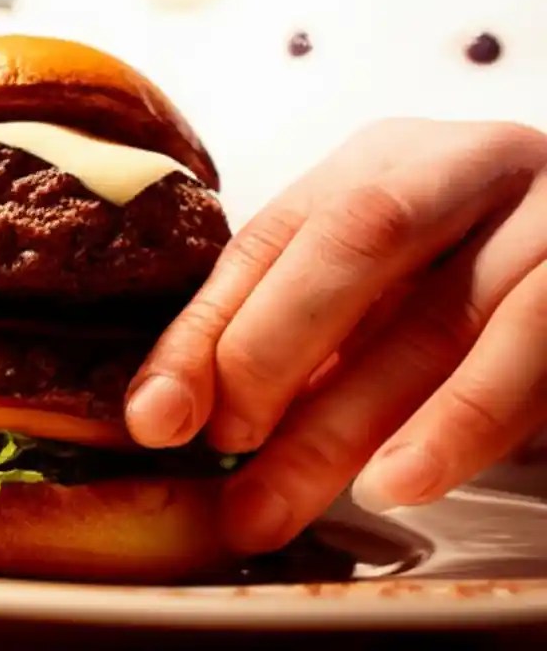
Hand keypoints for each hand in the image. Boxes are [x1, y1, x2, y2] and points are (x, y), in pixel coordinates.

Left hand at [124, 118, 546, 553]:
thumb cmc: (474, 286)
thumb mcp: (373, 300)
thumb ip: (286, 337)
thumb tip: (171, 413)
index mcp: (387, 164)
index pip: (271, 238)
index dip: (207, 328)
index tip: (156, 418)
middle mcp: (471, 168)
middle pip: (359, 238)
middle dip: (273, 351)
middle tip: (226, 448)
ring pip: (446, 310)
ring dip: (353, 418)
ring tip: (281, 501)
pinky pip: (534, 351)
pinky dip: (460, 421)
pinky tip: (402, 480)